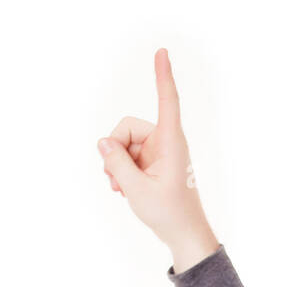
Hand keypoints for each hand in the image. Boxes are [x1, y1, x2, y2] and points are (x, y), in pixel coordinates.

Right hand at [97, 48, 219, 270]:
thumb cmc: (169, 214)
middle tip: (113, 179)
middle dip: (114, 151)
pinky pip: (127, 156)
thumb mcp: (137, 191)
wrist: (184, 235)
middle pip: (126, 128)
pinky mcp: (151, 162)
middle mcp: (165, 141)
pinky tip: (124, 189)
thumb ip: (117, 164)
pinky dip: (122, 171)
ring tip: (121, 189)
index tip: (162, 51)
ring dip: (117, 165)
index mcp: (171, 142)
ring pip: (123, 144)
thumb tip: (103, 143)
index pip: (167, 102)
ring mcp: (157, 151)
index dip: (162, 76)